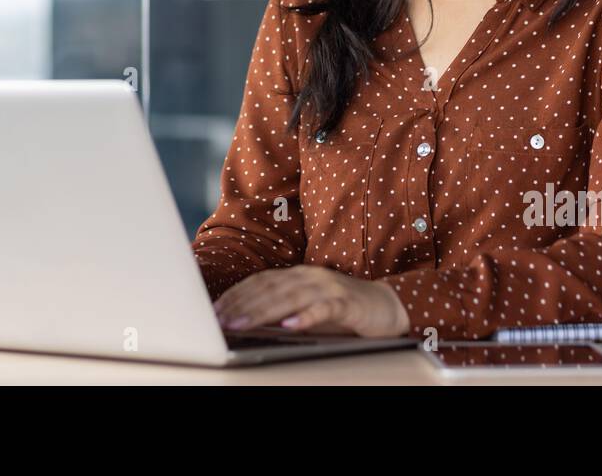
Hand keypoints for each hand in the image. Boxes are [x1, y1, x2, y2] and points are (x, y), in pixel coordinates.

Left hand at [213, 265, 410, 337]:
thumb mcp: (308, 307)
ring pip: (290, 297)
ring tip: (242, 323)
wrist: (386, 306)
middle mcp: (310, 276)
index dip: (236, 294)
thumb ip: (283, 310)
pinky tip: (289, 325)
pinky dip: (305, 316)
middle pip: (270, 288)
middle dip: (242, 304)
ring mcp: (329, 287)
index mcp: (298, 274)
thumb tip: (248, 320)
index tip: (215, 309)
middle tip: (220, 319)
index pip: (260, 281)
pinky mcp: (347, 302)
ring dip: (263, 310)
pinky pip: (324, 308)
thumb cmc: (343, 310)